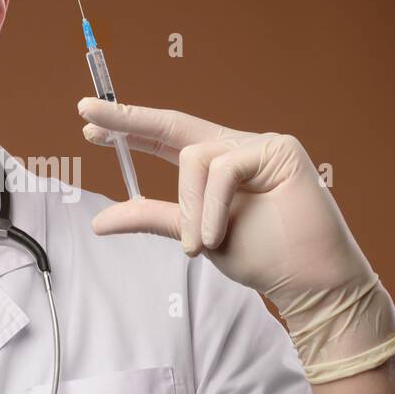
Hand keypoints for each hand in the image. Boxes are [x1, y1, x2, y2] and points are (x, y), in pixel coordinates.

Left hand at [78, 98, 394, 383]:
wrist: (309, 282)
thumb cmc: (262, 259)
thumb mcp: (195, 237)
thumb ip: (152, 219)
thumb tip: (99, 221)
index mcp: (216, 167)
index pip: (166, 139)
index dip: (130, 129)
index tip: (88, 126)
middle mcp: (236, 148)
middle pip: (173, 126)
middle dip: (127, 119)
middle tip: (85, 112)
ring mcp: (259, 145)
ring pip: (194, 158)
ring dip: (189, 209)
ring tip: (201, 245)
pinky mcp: (280, 149)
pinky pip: (222, 169)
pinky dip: (211, 207)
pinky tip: (217, 236)